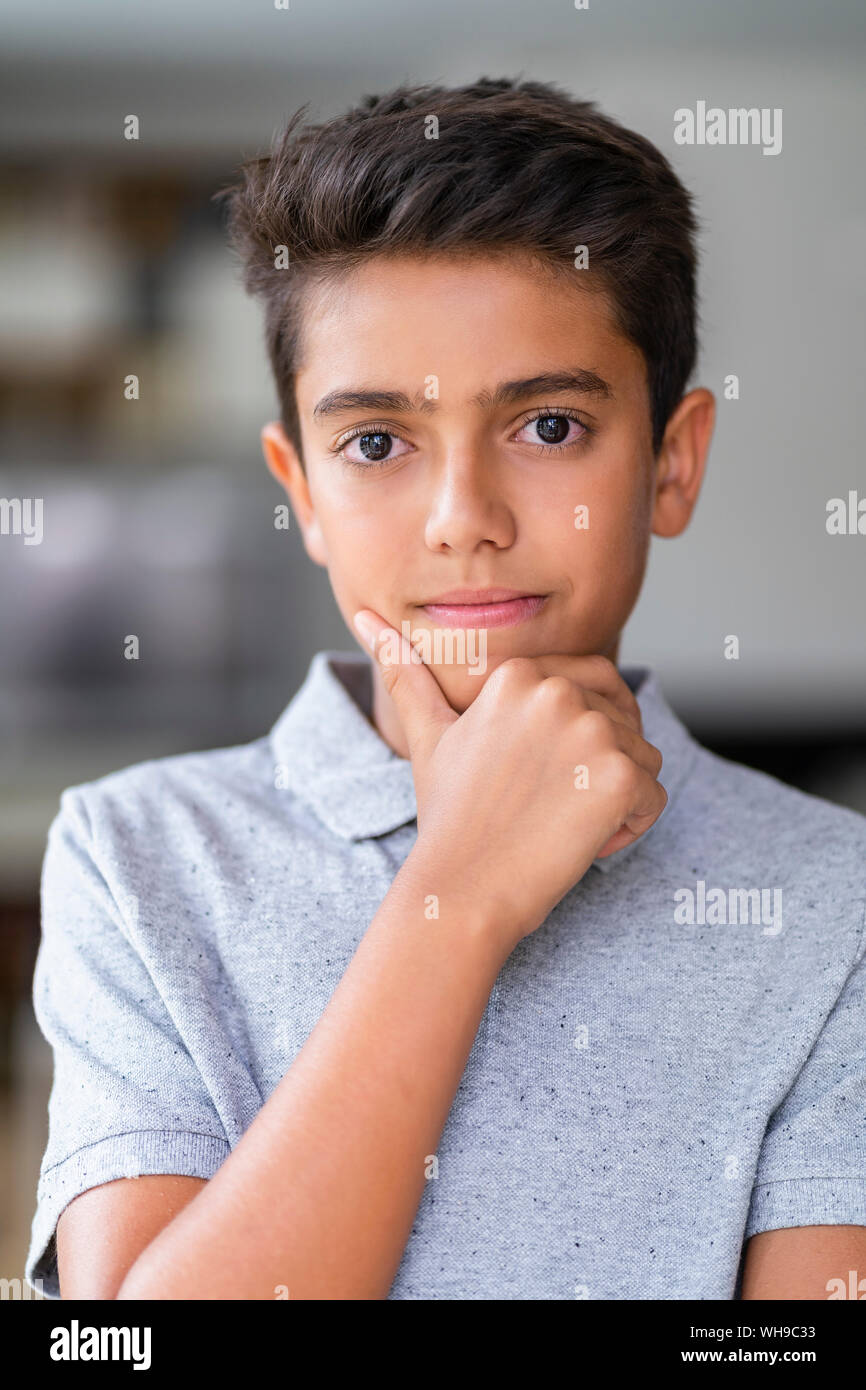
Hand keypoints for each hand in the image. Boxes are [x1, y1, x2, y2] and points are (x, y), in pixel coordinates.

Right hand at [353, 610, 666, 946]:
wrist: (461, 888)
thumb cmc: (449, 817)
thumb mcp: (428, 735)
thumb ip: (405, 672)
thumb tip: (365, 616)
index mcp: (519, 673)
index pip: (596, 686)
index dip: (575, 741)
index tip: (534, 779)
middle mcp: (558, 690)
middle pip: (624, 722)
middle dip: (599, 766)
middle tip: (545, 806)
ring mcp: (591, 731)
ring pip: (643, 760)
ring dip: (613, 800)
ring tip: (557, 825)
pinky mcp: (619, 775)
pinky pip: (653, 799)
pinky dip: (629, 828)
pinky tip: (579, 843)